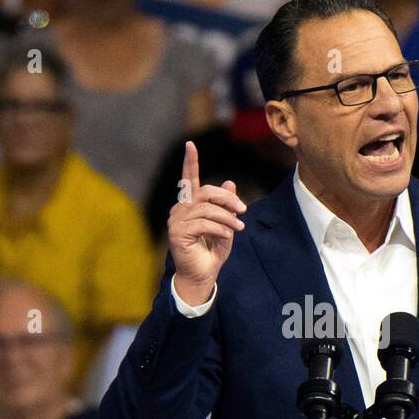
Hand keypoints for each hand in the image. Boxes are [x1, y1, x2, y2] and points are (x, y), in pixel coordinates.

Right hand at [168, 140, 247, 304]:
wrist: (202, 275)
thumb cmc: (212, 250)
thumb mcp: (225, 224)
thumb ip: (227, 205)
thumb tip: (231, 182)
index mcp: (190, 204)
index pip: (188, 179)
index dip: (190, 161)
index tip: (190, 144)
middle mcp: (180, 209)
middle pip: (205, 192)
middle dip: (227, 199)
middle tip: (243, 210)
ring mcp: (176, 221)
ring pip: (207, 209)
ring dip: (227, 217)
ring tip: (238, 227)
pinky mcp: (177, 233)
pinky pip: (203, 224)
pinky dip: (220, 228)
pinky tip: (227, 235)